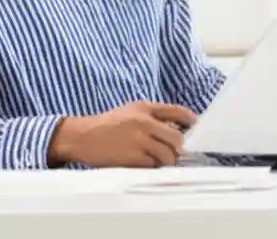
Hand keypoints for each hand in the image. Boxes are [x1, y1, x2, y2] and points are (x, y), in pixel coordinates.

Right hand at [48, 101, 196, 167]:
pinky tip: (145, 165)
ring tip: (158, 161)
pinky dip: (153, 168)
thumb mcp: (130, 111)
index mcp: (145, 108)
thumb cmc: (107, 125)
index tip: (194, 128)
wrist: (82, 136)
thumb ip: (152, 116)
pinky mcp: (132, 158)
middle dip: (177, 148)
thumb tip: (176, 127)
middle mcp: (144, 122)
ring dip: (166, 161)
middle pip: (177, 138)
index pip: (178, 111)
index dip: (190, 121)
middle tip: (173, 152)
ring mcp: (139, 141)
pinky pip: (153, 166)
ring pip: (168, 155)